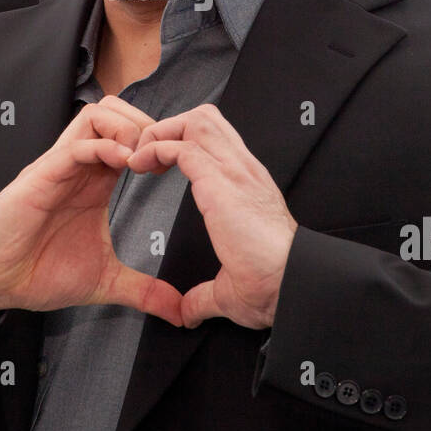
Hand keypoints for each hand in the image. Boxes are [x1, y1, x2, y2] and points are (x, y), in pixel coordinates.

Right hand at [0, 96, 183, 327]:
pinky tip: (124, 165)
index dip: (160, 144)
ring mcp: (60, 166)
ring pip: (98, 114)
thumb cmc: (37, 272)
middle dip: (148, 125)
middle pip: (118, 111)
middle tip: (163, 158)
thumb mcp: (105, 282)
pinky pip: (76, 144)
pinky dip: (104, 146)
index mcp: (97, 181)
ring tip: (143, 160)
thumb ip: (144, 291)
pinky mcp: (42, 175)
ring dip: (128, 128)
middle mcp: (80, 166)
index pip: (132, 135)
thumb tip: (179, 312)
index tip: (177, 170)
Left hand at [127, 104, 297, 328]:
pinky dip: (155, 149)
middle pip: (205, 118)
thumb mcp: (230, 288)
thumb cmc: (271, 285)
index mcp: (248, 186)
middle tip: (148, 155)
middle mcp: (243, 170)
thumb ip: (204, 297)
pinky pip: (182, 146)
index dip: (184, 142)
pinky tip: (140, 166)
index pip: (217, 139)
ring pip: (195, 120)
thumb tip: (188, 312)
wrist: (290, 283)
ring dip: (162, 132)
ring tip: (142, 157)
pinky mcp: (221, 181)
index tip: (161, 165)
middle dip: (170, 127)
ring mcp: (234, 171)